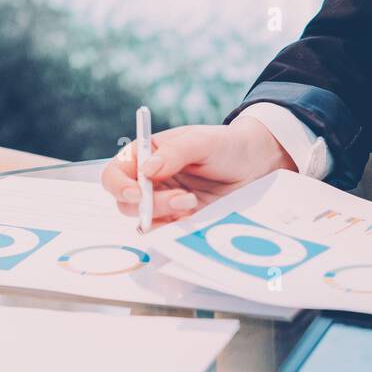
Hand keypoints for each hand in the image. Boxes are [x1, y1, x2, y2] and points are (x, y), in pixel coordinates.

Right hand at [101, 119, 296, 226]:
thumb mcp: (202, 140)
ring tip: (192, 202)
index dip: (118, 186)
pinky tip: (194, 215)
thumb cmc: (226, 144)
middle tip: (181, 199)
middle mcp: (150, 180)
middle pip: (126, 202)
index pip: (115, 173)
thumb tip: (146, 170)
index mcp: (147, 155)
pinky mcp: (180, 220)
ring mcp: (164, 202)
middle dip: (149, 204)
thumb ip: (175, 152)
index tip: (138, 193)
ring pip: (144, 220)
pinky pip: (165, 231)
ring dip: (164, 215)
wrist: (255, 163)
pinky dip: (174, 228)